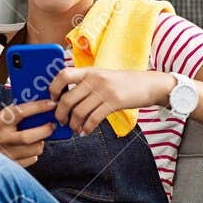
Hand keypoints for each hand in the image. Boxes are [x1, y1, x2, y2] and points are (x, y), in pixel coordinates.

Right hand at [0, 98, 55, 166]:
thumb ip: (16, 113)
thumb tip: (39, 104)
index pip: (21, 111)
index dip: (39, 107)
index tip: (52, 103)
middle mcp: (3, 138)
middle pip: (30, 136)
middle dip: (46, 129)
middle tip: (52, 125)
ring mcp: (7, 154)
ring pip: (35, 149)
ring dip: (40, 142)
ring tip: (38, 137)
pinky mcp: (12, 165)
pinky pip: (32, 159)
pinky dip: (34, 153)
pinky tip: (28, 149)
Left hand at [48, 67, 173, 135]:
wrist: (149, 84)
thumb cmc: (124, 83)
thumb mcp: (103, 76)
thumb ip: (86, 83)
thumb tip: (66, 98)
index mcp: (89, 71)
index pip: (63, 75)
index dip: (53, 88)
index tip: (54, 99)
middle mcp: (95, 79)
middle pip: (67, 99)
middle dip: (60, 114)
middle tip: (61, 121)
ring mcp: (104, 91)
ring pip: (79, 112)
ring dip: (73, 124)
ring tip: (75, 129)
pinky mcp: (114, 102)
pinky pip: (93, 119)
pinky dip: (87, 128)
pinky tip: (86, 131)